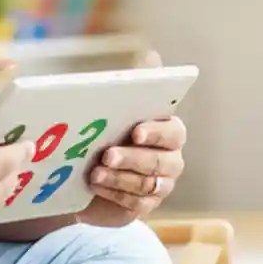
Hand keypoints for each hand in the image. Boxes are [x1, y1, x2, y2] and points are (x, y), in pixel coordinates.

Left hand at [78, 48, 186, 226]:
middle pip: (158, 162)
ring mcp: (160, 186)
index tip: (135, 132)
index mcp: (170, 132)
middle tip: (106, 154)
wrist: (91, 170)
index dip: (155, 133)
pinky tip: (96, 186)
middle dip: (131, 158)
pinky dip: (114, 193)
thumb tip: (151, 56)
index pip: (172, 132)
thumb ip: (138, 83)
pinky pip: (134, 203)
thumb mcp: (119, 106)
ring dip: (118, 177)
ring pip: (145, 184)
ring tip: (94, 172)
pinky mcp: (145, 206)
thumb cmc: (111, 132)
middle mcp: (171, 160)